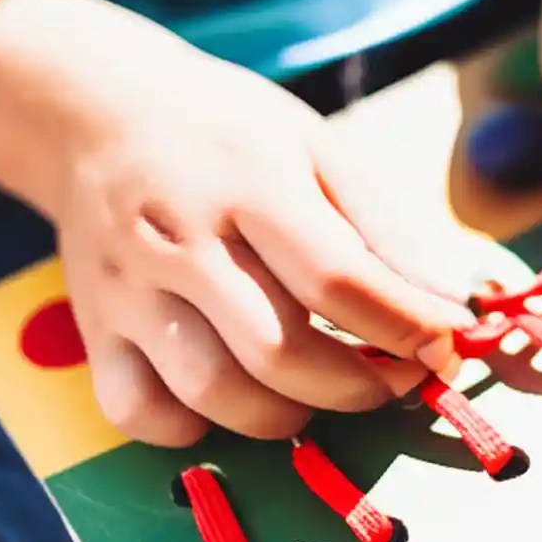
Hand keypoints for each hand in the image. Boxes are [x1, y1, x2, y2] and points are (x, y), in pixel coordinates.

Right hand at [33, 35, 489, 446]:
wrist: (97, 114)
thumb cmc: (229, 134)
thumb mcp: (319, 148)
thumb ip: (384, 229)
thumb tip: (448, 305)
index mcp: (248, 183)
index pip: (337, 280)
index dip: (406, 326)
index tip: (449, 344)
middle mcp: (180, 240)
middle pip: (277, 352)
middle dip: (358, 387)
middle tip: (395, 379)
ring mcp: (128, 290)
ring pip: (212, 393)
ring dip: (287, 416)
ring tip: (321, 392)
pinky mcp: (93, 328)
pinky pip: (138, 412)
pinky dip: (194, 428)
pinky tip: (234, 398)